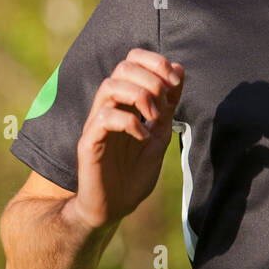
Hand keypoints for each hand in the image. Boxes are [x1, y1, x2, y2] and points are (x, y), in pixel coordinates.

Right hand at [73, 49, 184, 229]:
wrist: (114, 208)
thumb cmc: (134, 174)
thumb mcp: (160, 135)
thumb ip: (168, 105)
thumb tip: (179, 68)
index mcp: (126, 102)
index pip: (132, 60)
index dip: (156, 61)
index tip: (176, 81)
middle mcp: (109, 107)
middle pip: (122, 67)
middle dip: (151, 79)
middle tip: (164, 104)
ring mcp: (97, 123)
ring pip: (109, 86)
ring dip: (139, 96)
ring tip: (153, 118)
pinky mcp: (89, 142)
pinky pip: (104, 117)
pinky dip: (129, 122)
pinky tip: (142, 136)